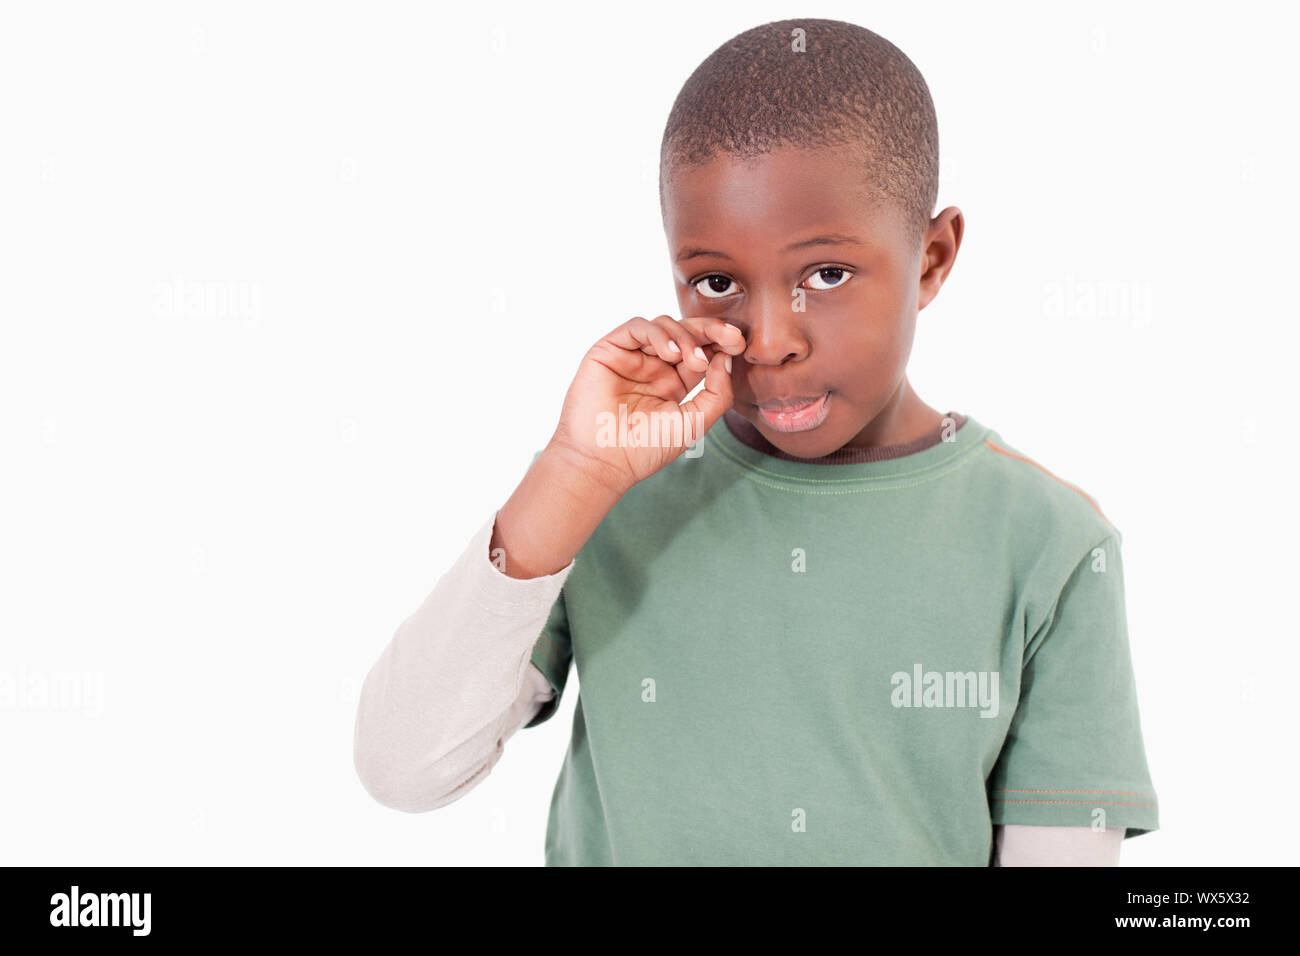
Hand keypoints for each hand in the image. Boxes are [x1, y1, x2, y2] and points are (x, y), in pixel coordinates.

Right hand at [546, 314, 746, 493]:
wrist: (604, 461)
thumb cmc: (646, 448)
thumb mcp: (695, 422)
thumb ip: (717, 392)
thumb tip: (725, 358)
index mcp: (674, 382)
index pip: (701, 351)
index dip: (720, 342)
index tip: (739, 343)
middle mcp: (653, 366)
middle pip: (686, 332)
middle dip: (711, 330)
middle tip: (730, 336)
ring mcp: (632, 357)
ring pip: (663, 325)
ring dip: (685, 336)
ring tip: (693, 360)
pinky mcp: (609, 351)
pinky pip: (637, 328)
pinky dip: (658, 334)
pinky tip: (671, 353)